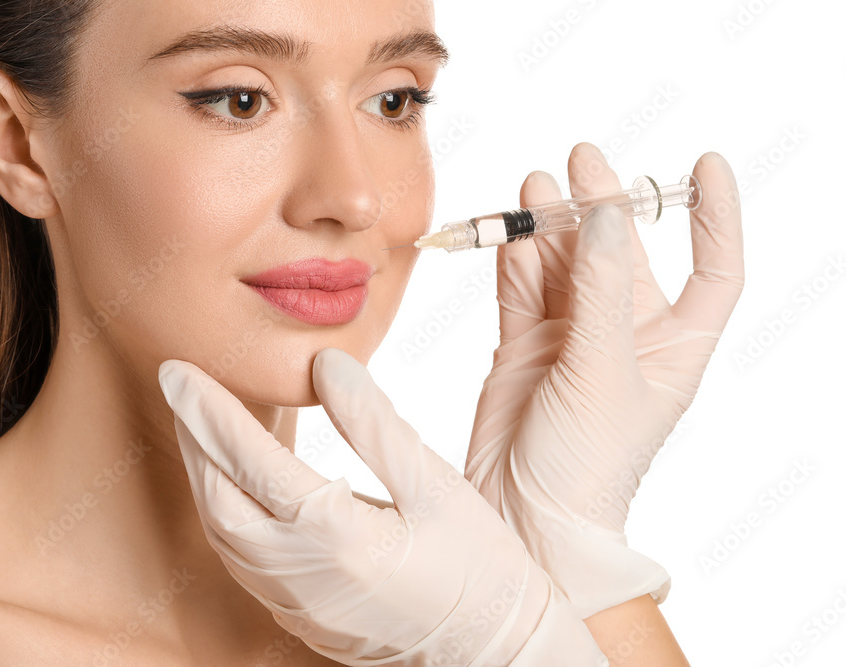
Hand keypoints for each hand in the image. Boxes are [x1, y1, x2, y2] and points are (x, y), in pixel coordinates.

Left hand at [159, 347, 608, 665]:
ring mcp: (295, 601)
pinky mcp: (300, 614)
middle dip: (193, 439)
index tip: (178, 370)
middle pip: (219, 499)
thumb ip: (376, 424)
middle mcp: (300, 574)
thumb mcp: (436, 486)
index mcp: (336, 536)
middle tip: (180, 386)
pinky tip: (233, 484)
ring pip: (222, 534)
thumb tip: (324, 364)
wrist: (492, 653)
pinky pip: (239, 559)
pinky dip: (224, 511)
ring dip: (203, 475)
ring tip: (199, 426)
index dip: (209, 411)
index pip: (251, 461)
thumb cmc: (477, 568)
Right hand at [464, 143, 743, 617]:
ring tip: (536, 185)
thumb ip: (600, 291)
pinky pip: (522, 289)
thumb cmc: (586, 465)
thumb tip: (601, 215)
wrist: (522, 516)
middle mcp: (625, 337)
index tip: (703, 166)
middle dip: (603, 205)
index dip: (714, 219)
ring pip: (564, 264)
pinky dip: (515, 258)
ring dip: (551, 226)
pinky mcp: (524, 346)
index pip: (713, 271)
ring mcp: (571, 339)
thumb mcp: (604, 372)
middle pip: (620, 254)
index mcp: (672, 348)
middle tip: (582, 160)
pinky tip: (511, 229)